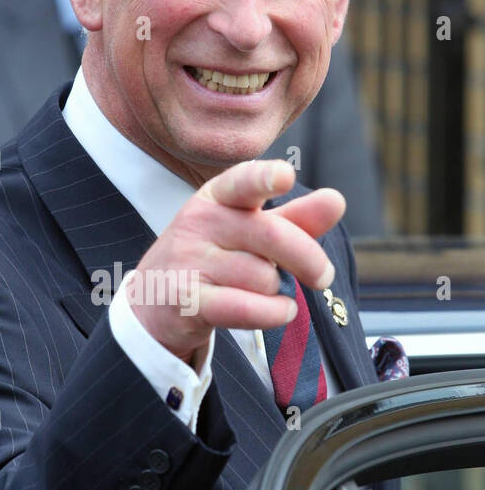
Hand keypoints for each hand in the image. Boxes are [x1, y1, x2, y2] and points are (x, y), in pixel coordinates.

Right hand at [126, 158, 345, 364]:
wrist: (152, 302)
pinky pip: (246, 307)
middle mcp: (199, 223)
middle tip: (323, 276)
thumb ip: (294, 219)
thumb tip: (337, 200)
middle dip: (307, 259)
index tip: (283, 176)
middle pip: (271, 235)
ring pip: (263, 277)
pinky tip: (280, 312)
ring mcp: (188, 261)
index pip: (243, 182)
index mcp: (217, 197)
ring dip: (277, 291)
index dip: (264, 178)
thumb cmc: (211, 259)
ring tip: (264, 293)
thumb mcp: (248, 232)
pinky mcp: (186, 301)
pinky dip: (273, 313)